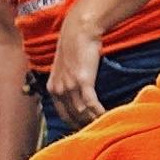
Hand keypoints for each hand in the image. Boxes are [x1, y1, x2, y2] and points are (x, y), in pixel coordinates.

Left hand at [45, 7, 106, 128]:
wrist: (79, 30)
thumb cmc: (75, 46)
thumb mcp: (64, 67)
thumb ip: (67, 82)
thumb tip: (76, 92)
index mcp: (52, 87)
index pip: (63, 114)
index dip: (75, 123)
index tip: (86, 127)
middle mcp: (59, 89)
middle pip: (72, 117)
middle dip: (85, 125)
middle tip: (98, 129)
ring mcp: (70, 87)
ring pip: (82, 113)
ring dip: (94, 120)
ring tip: (105, 124)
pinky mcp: (83, 82)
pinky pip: (91, 104)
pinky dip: (99, 112)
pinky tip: (107, 115)